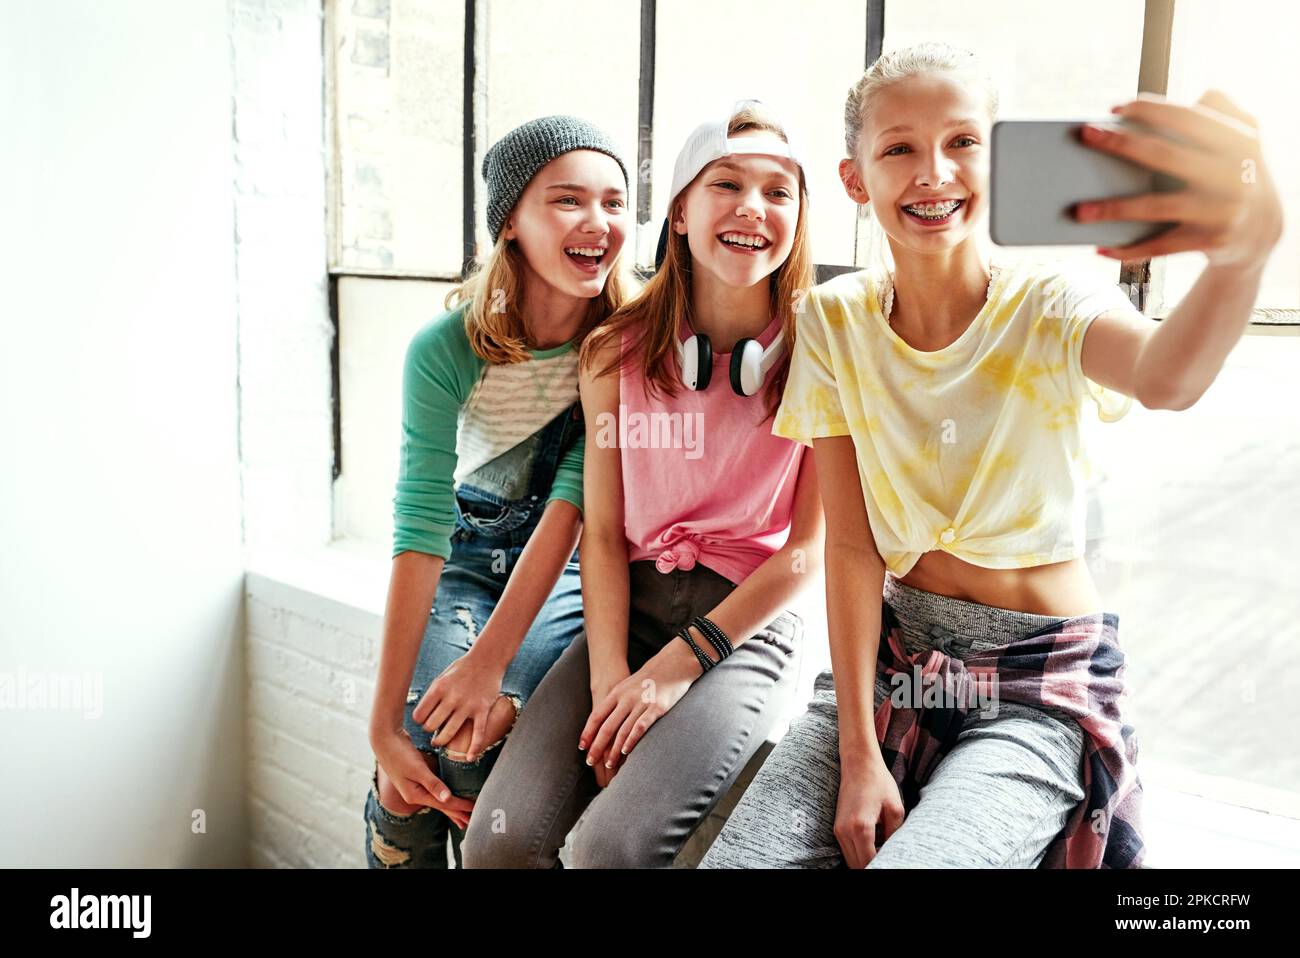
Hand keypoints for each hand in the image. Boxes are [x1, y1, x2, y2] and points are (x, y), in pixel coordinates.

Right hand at [369, 725, 474, 828]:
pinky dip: (444, 794)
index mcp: (415, 795)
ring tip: (463, 814)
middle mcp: (415, 794)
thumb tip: (448, 799)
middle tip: (473, 820)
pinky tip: (449, 796)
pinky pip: (435, 789)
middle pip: (440, 806)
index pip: (443, 804)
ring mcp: (415, 786)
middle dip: (456, 813)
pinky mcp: (418, 778)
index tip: (474, 810)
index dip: (460, 807)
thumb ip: (433, 783)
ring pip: (438, 799)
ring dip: (451, 806)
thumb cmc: (399, 753)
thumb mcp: (417, 769)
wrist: (384, 739)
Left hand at [411, 650, 506, 762]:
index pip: (419, 715)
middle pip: (432, 726)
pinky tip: (469, 758)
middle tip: (433, 729)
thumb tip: (421, 716)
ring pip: (449, 733)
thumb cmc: (462, 668)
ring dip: (442, 741)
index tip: (423, 720)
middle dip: (430, 731)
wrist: (487, 658)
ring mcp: (468, 706)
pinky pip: (478, 734)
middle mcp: (452, 698)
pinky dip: (474, 748)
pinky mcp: (482, 710)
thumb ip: (433, 695)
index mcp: (438, 688)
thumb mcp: (442, 677)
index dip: (419, 721)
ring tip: (440, 741)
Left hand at [580, 635, 705, 779]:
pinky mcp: (657, 708)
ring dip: (613, 750)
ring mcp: (641, 703)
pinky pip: (641, 726)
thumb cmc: (650, 677)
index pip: (597, 716)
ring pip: (622, 730)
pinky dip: (631, 740)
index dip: (588, 732)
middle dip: (597, 746)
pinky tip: (625, 752)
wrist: (674, 662)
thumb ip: (617, 701)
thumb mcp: (629, 685)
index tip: (582, 747)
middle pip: (607, 726)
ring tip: (608, 764)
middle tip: (590, 761)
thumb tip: (604, 721)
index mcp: (617, 692)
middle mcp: (626, 698)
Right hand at [834, 755, 905, 867]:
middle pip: (857, 865)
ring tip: (882, 852)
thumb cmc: (879, 783)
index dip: (883, 866)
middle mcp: (845, 831)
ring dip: (866, 861)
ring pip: (851, 860)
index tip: (894, 863)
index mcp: (861, 828)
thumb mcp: (895, 810)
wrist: (858, 763)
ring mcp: (838, 830)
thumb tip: (894, 854)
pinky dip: (859, 854)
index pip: (870, 863)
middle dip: (874, 865)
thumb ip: (894, 836)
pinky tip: (874, 846)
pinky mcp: (837, 827)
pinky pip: (847, 850)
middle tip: (889, 859)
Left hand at [1073, 90, 1283, 268]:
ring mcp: (1221, 210)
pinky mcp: (1210, 240)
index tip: (1113, 108)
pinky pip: (1160, 246)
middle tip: (1084, 135)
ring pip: (1156, 207)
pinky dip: (1129, 250)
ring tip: (1077, 211)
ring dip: (1112, 209)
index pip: (1189, 118)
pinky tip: (1101, 250)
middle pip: (1165, 155)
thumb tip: (1203, 94)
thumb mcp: (1244, 140)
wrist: (1263, 231)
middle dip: (1121, 144)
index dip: (1151, 110)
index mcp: (1239, 142)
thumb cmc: (1235, 175)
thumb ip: (1226, 112)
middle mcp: (1233, 174)